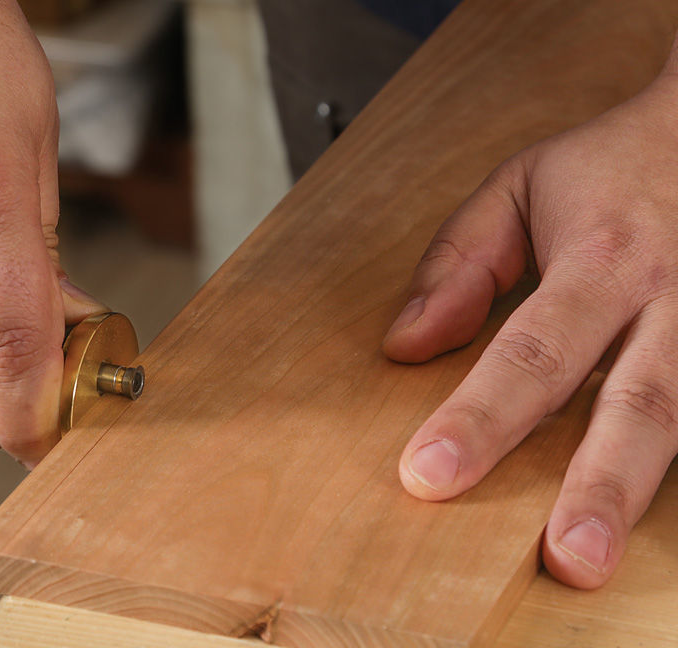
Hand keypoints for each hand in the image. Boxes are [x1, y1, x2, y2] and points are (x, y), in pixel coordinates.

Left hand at [382, 50, 677, 587]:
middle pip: (638, 403)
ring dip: (643, 496)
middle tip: (563, 560)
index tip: (427, 475)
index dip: (480, 418)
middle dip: (598, 486)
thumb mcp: (522, 185)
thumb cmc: (615, 165)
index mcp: (604, 258)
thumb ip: (460, 262)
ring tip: (601, 564)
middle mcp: (676, 297)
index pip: (532, 352)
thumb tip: (406, 346)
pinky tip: (653, 533)